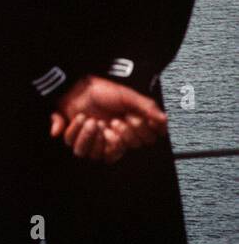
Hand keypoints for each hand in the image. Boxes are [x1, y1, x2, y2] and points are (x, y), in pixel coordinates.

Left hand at [48, 76, 166, 163]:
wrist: (78, 88)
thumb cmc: (104, 92)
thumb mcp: (127, 96)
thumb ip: (147, 107)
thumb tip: (165, 119)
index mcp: (132, 129)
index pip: (145, 141)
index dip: (139, 132)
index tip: (133, 118)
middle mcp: (117, 139)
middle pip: (127, 148)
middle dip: (121, 132)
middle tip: (113, 120)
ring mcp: (98, 143)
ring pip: (100, 155)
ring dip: (96, 135)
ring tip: (93, 121)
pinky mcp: (80, 143)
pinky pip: (80, 149)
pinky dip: (79, 132)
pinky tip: (82, 119)